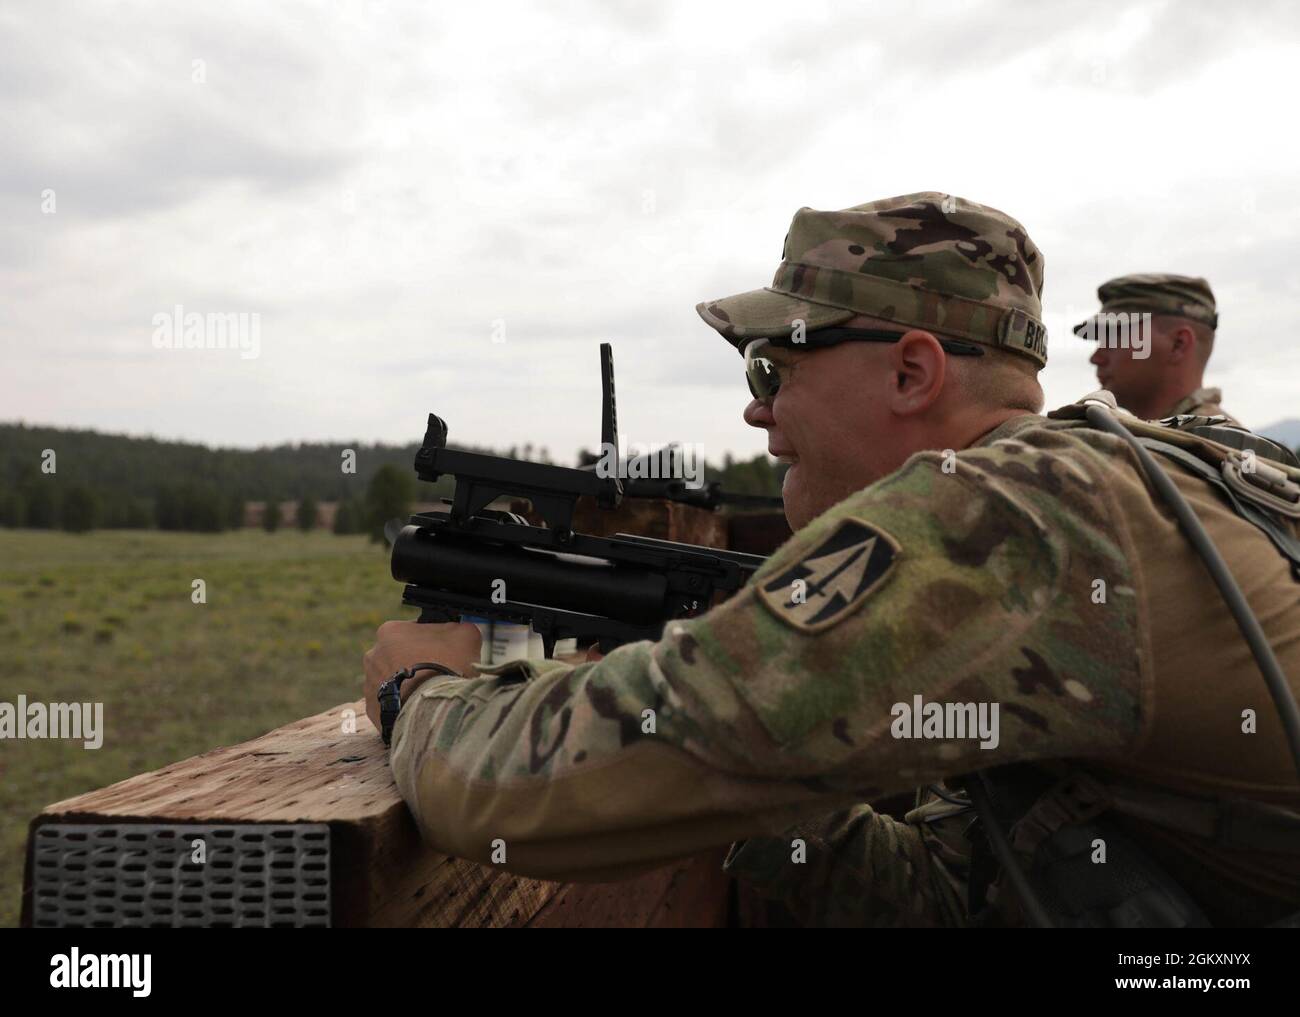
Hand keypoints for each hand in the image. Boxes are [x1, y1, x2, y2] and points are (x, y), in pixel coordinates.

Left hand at [363, 620, 481, 731]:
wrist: (434, 709)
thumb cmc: (448, 667)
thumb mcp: (465, 636)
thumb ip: (461, 627)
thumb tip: (462, 629)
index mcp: (390, 631)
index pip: (413, 630)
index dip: (431, 640)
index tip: (444, 651)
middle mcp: (373, 655)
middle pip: (400, 655)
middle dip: (416, 662)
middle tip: (438, 673)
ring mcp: (369, 684)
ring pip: (393, 680)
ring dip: (409, 684)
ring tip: (429, 693)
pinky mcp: (372, 710)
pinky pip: (391, 704)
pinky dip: (404, 705)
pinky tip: (421, 707)